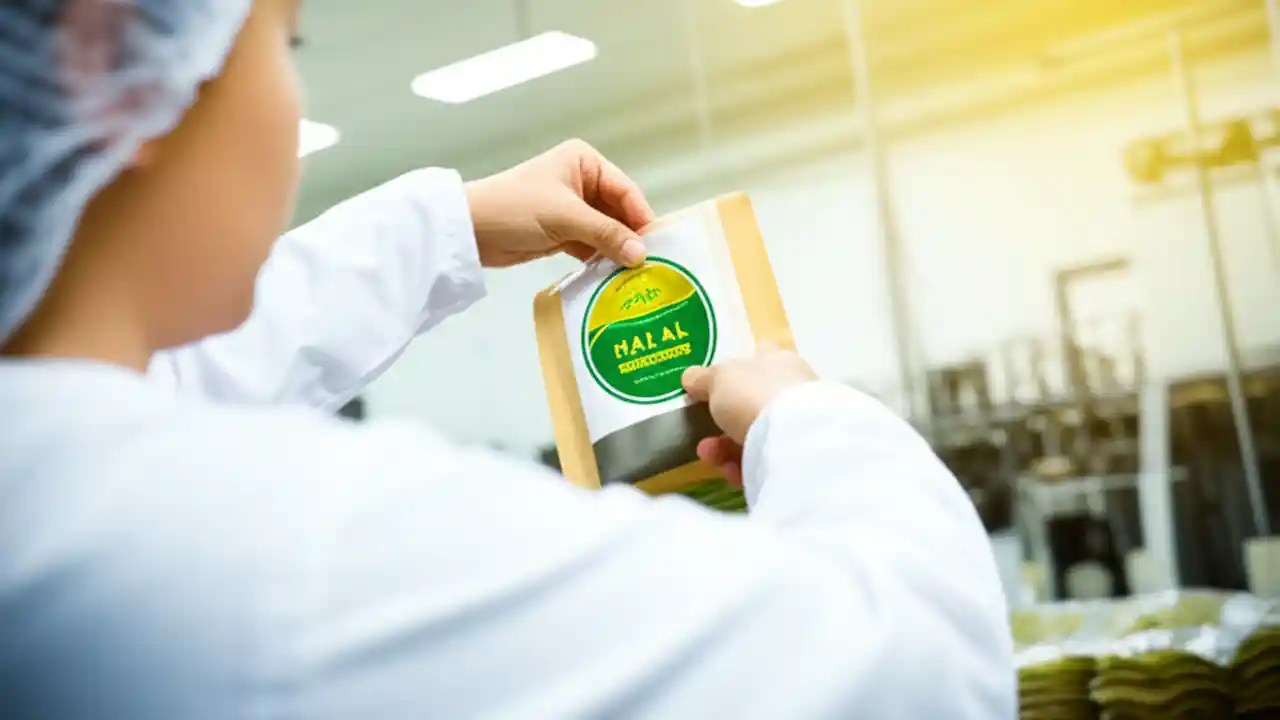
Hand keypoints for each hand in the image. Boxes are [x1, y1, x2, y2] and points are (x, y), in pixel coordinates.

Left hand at [465, 140, 655, 267]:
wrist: (470, 229)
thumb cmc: (515, 208)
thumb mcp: (565, 217)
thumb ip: (606, 234)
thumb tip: (642, 255)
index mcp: (585, 162)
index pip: (626, 191)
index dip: (642, 218)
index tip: (658, 247)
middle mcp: (582, 181)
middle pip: (619, 213)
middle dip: (630, 238)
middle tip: (651, 267)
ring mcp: (572, 208)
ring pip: (606, 232)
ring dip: (616, 252)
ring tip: (636, 277)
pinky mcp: (562, 232)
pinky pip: (591, 245)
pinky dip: (600, 259)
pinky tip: (612, 278)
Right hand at [681, 344, 816, 486]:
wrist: (791, 439)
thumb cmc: (753, 394)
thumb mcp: (719, 378)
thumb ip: (703, 378)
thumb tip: (691, 377)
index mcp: (777, 360)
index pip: (760, 354)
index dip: (740, 365)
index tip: (717, 382)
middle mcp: (792, 388)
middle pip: (751, 401)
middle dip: (722, 419)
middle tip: (701, 432)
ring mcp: (798, 423)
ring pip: (754, 434)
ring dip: (725, 447)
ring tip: (709, 454)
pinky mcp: (799, 456)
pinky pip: (764, 460)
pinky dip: (744, 466)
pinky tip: (732, 472)